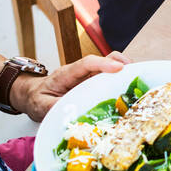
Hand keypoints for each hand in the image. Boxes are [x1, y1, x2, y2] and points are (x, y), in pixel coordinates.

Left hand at [12, 51, 130, 122]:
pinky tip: (130, 89)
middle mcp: (80, 72)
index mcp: (66, 74)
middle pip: (103, 59)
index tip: (118, 68)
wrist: (33, 95)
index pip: (86, 63)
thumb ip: (53, 107)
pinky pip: (110, 78)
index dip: (103, 64)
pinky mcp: (93, 83)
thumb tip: (68, 111)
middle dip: (121, 62)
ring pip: (109, 66)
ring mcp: (88, 76)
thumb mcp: (40, 106)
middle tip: (136, 73)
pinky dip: (121, 80)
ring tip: (138, 81)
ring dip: (124, 70)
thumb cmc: (37, 98)